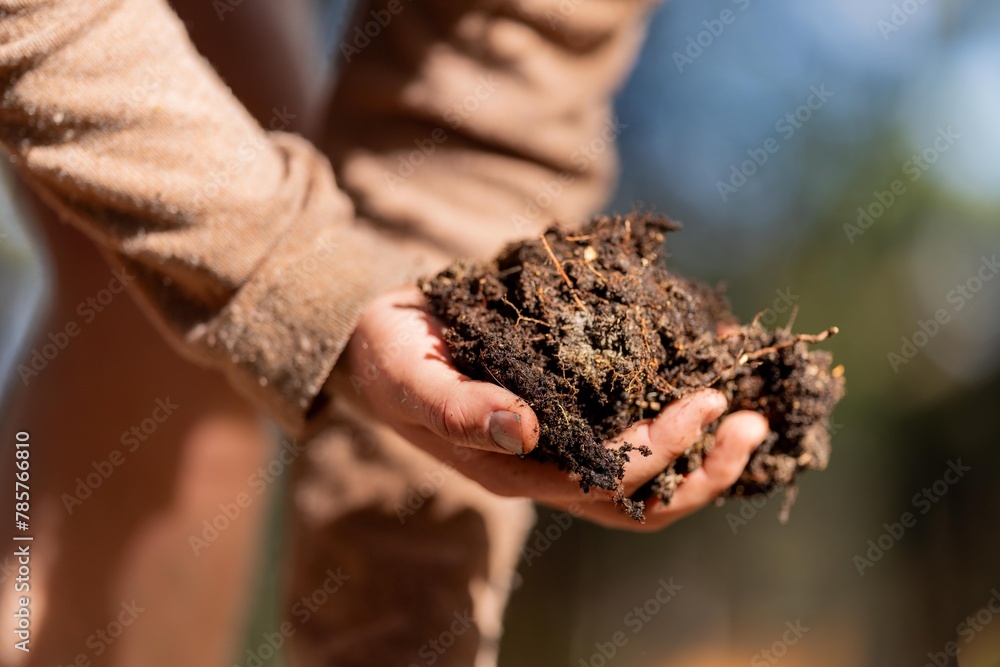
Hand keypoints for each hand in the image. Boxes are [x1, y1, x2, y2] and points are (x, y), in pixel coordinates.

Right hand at [331, 286, 768, 530]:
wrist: (378, 344)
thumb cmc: (390, 358)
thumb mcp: (408, 375)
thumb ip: (455, 406)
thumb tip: (523, 429)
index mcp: (513, 468)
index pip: (605, 483)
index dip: (663, 451)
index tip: (705, 398)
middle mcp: (546, 468)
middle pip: (640, 499)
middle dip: (704, 467)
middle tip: (753, 418)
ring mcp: (559, 446)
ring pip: (644, 478)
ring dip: (702, 453)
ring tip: (750, 413)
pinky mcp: (566, 414)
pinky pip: (631, 428)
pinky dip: (675, 413)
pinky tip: (705, 371)